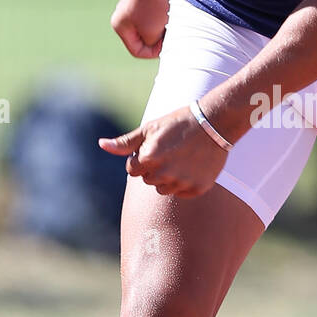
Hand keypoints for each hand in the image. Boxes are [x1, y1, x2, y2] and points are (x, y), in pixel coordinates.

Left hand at [98, 105, 227, 196]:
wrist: (215, 123)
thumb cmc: (178, 123)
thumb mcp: (149, 129)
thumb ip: (125, 143)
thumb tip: (102, 145)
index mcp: (148, 159)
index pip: (132, 170)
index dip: (142, 158)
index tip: (156, 147)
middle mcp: (163, 174)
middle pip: (147, 180)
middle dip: (154, 168)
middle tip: (170, 151)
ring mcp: (181, 183)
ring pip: (164, 189)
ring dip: (168, 178)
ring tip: (181, 159)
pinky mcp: (197, 189)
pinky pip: (182, 192)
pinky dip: (185, 182)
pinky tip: (192, 166)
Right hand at [110, 0, 169, 58]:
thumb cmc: (153, 4)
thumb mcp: (151, 32)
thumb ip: (151, 45)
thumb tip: (154, 44)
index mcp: (119, 26)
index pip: (137, 51)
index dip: (153, 53)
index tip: (167, 44)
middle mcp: (123, 17)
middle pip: (143, 40)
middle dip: (157, 40)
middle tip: (170, 34)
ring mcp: (132, 8)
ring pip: (149, 28)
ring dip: (161, 29)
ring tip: (169, 22)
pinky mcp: (142, 0)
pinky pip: (152, 17)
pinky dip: (161, 19)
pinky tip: (168, 13)